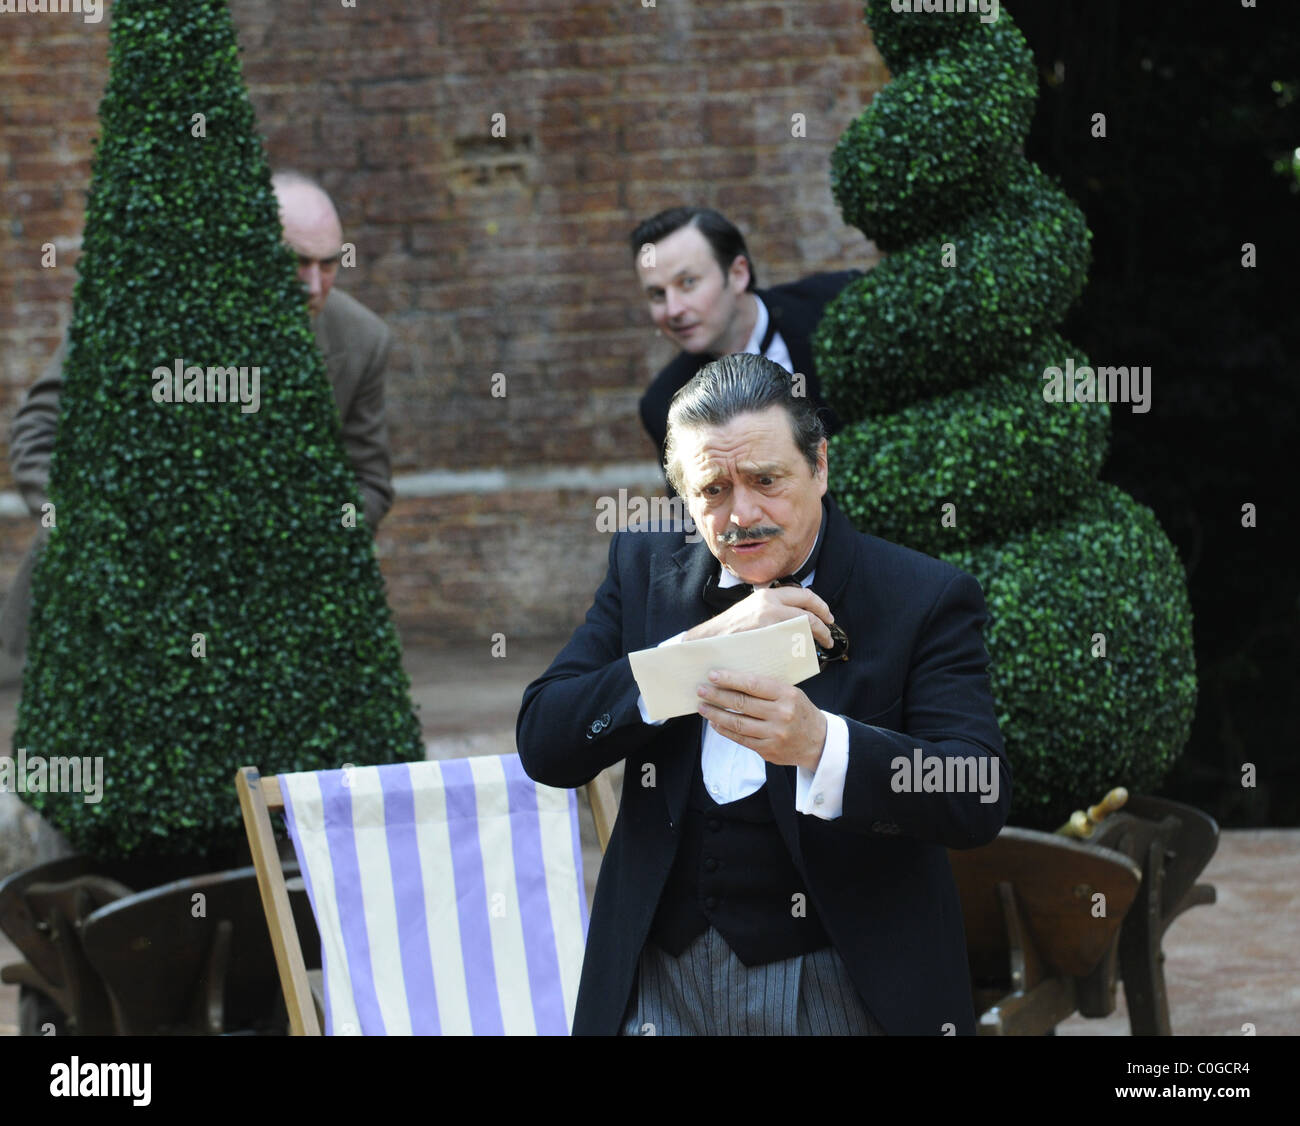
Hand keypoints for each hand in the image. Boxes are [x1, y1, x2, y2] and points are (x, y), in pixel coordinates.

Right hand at [684, 585, 834, 648]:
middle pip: (808, 610)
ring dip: (817, 635)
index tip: (827, 616)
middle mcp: (770, 604)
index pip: (803, 594)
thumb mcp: (751, 608)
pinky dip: (802, 647)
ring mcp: (768, 622)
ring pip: (803, 626)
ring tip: (822, 644)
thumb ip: (771, 607)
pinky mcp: (766, 638)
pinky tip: (804, 653)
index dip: (820, 605)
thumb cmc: (729, 628)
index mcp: (768, 594)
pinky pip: (792, 642)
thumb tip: (793, 614)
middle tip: (829, 632)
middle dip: (824, 622)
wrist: (708, 640)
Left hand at [696, 669, 826, 770]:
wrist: (819, 742)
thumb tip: (733, 680)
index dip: (730, 679)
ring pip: (738, 723)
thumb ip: (767, 688)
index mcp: (787, 695)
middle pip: (742, 703)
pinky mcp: (768, 750)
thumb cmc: (800, 711)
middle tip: (701, 690)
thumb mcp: (791, 693)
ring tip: (703, 707)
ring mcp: (774, 734)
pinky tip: (715, 723)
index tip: (713, 675)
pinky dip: (725, 730)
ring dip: (716, 714)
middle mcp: (781, 715)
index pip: (753, 685)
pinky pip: (741, 739)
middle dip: (717, 696)